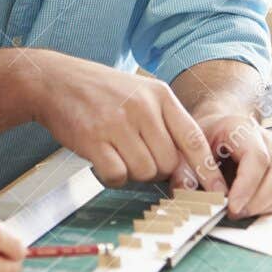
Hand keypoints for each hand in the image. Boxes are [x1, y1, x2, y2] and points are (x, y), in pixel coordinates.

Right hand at [21, 50, 224, 191]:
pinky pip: (117, 175)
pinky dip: (112, 177)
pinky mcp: (93, 139)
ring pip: (144, 172)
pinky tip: (103, 160)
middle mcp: (142, 108)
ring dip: (133, 173)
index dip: (207, 168)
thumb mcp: (141, 94)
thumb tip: (187, 168)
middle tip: (139, 157)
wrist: (56, 80)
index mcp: (160, 95)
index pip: (193, 138)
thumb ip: (165, 125)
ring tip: (118, 153)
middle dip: (157, 170)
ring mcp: (117, 123)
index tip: (215, 190)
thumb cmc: (102, 92)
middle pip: (169, 163)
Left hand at [189, 112, 271, 217]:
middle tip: (234, 214)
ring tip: (238, 212)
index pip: (257, 158)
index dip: (247, 186)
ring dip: (262, 205)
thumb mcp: (187, 150)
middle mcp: (266, 140)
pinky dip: (265, 205)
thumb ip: (188, 174)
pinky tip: (245, 207)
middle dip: (258, 200)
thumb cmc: (203, 137)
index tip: (232, 207)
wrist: (214, 128)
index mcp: (243, 129)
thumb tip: (199, 200)